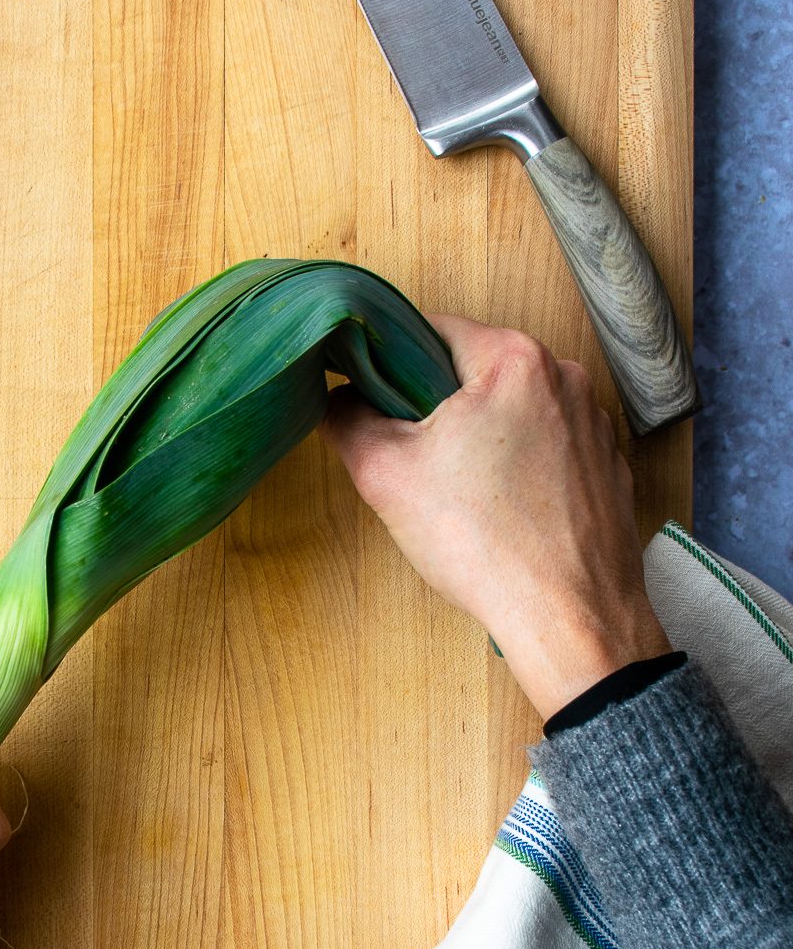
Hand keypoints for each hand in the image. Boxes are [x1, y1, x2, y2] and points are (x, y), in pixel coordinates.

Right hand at [322, 315, 669, 719]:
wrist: (568, 617)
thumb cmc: (483, 543)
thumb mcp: (384, 473)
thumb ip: (347, 419)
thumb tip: (337, 400)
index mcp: (514, 359)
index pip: (431, 331)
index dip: (390, 365)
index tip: (375, 407)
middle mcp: (566, 378)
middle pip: (475, 372)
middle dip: (437, 409)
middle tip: (414, 462)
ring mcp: (596, 424)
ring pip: (513, 412)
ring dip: (481, 439)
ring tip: (461, 496)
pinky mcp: (610, 467)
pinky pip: (548, 449)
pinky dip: (521, 469)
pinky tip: (503, 514)